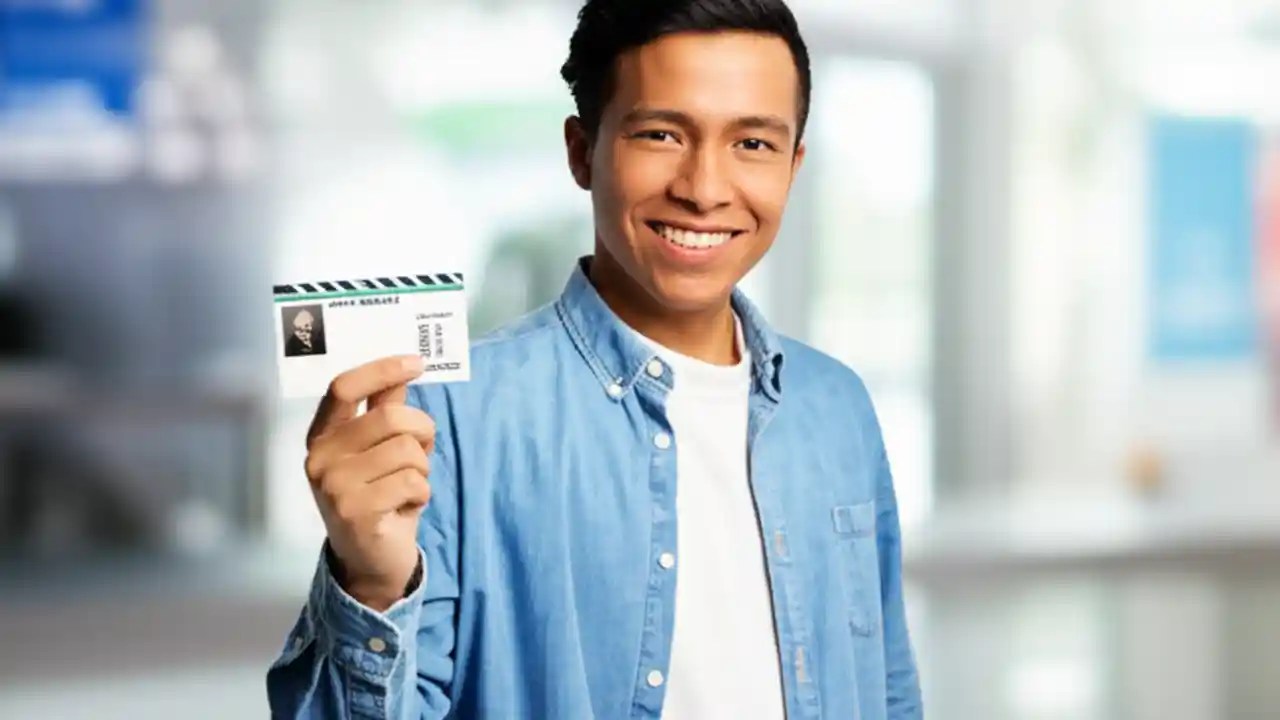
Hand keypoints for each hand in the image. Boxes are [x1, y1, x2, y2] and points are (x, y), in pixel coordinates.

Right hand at [304, 355, 433, 610]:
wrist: (371, 561)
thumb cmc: (379, 497)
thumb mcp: (378, 451)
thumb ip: (385, 409)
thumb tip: (405, 367)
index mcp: (322, 436)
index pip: (344, 388)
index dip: (382, 370)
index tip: (416, 362)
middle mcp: (320, 458)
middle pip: (390, 417)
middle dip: (422, 431)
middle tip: (423, 451)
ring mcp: (334, 486)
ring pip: (407, 451)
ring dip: (422, 470)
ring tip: (407, 488)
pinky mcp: (356, 512)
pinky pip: (413, 482)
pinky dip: (422, 494)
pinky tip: (405, 508)